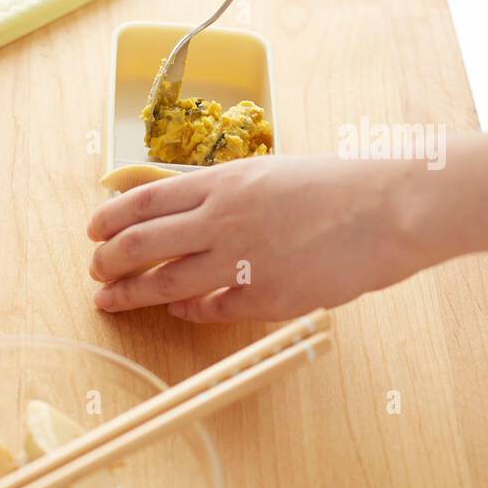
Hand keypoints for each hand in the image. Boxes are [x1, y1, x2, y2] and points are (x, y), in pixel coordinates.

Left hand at [87, 155, 429, 322]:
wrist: (395, 207)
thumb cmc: (341, 185)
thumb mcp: (272, 173)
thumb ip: (226, 194)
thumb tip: (186, 215)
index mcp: (224, 181)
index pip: (143, 200)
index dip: (109, 219)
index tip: (92, 232)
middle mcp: (223, 219)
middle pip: (140, 243)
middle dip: (107, 261)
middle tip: (94, 272)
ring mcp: (242, 259)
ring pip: (164, 283)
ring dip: (130, 294)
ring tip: (110, 300)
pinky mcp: (266, 296)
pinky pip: (211, 310)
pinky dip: (189, 313)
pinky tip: (181, 313)